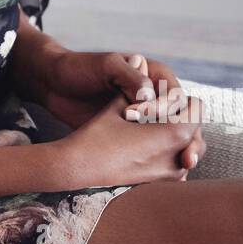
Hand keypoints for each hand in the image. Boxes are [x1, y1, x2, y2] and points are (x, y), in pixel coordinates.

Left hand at [43, 51, 203, 175]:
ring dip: (181, 153)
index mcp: (154, 76)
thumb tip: (150, 95)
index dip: (168, 110)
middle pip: (185, 120)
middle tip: (187, 158)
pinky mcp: (133, 133)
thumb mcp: (106, 65)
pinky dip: (162, 161)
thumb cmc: (79, 68)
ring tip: (183, 169)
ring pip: (175, 138)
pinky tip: (161, 178)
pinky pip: (155, 149)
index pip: (177, 97)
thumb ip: (129, 75)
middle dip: (189, 139)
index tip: (139, 117)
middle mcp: (156, 97)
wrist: (54, 83)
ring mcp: (146, 117)